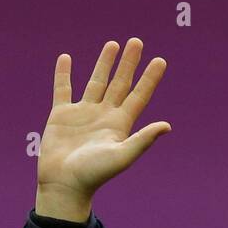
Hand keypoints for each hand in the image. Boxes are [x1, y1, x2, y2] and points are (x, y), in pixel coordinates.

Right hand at [35, 38, 170, 219]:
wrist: (64, 185)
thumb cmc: (94, 174)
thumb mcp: (122, 156)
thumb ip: (143, 139)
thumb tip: (167, 126)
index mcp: (119, 125)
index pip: (138, 96)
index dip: (149, 79)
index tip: (160, 60)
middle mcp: (103, 116)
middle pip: (120, 83)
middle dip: (129, 63)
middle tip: (137, 42)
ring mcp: (82, 114)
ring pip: (96, 82)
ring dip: (104, 63)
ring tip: (113, 44)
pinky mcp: (61, 115)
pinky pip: (63, 89)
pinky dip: (63, 74)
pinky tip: (66, 58)